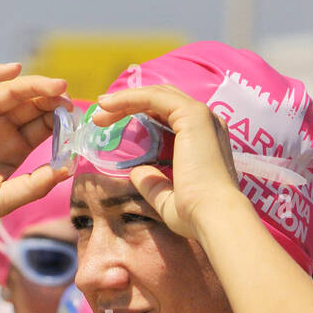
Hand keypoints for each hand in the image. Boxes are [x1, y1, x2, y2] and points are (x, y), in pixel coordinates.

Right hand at [0, 64, 71, 238]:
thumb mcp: (6, 199)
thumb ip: (35, 185)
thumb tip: (67, 168)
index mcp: (15, 149)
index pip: (44, 125)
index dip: (61, 119)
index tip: (77, 119)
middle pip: (31, 105)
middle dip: (51, 99)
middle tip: (68, 97)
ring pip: (9, 93)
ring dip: (32, 85)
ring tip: (55, 86)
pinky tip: (13, 69)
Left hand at [89, 84, 243, 239]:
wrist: (213, 217)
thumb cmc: (195, 215)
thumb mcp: (166, 198)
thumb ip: (152, 183)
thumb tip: (136, 172)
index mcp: (204, 139)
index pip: (168, 115)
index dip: (140, 115)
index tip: (112, 125)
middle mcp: (206, 123)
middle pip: (161, 101)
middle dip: (128, 105)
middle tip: (100, 116)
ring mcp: (201, 116)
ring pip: (157, 95)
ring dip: (125, 99)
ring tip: (99, 108)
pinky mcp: (193, 115)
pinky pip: (154, 98)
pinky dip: (130, 97)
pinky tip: (108, 104)